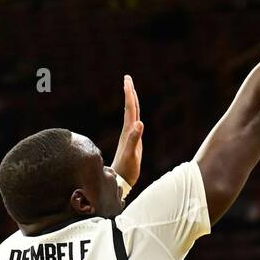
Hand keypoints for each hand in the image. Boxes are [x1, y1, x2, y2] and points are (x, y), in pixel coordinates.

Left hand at [112, 74, 142, 188]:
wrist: (120, 180)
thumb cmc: (126, 169)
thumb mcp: (131, 154)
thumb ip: (134, 139)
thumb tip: (139, 123)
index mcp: (128, 131)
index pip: (130, 108)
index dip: (129, 94)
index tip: (127, 80)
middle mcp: (128, 131)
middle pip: (130, 108)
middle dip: (129, 93)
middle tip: (127, 78)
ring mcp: (129, 136)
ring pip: (131, 115)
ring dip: (132, 102)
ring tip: (131, 92)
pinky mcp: (132, 142)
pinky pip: (134, 124)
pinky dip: (136, 116)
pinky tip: (136, 116)